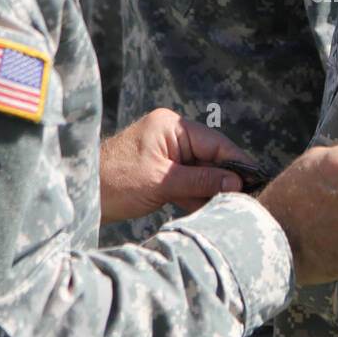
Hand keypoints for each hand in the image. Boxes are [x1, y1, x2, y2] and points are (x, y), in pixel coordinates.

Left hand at [100, 109, 256, 223]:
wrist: (79, 196)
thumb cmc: (114, 182)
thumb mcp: (163, 182)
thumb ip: (202, 180)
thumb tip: (237, 183)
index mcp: (172, 126)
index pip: (216, 143)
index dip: (238, 162)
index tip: (258, 178)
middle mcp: (171, 136)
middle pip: (211, 157)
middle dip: (227, 178)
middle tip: (249, 197)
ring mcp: (166, 154)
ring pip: (200, 172)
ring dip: (213, 190)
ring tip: (234, 207)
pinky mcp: (160, 172)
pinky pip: (187, 182)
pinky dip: (198, 195)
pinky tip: (212, 209)